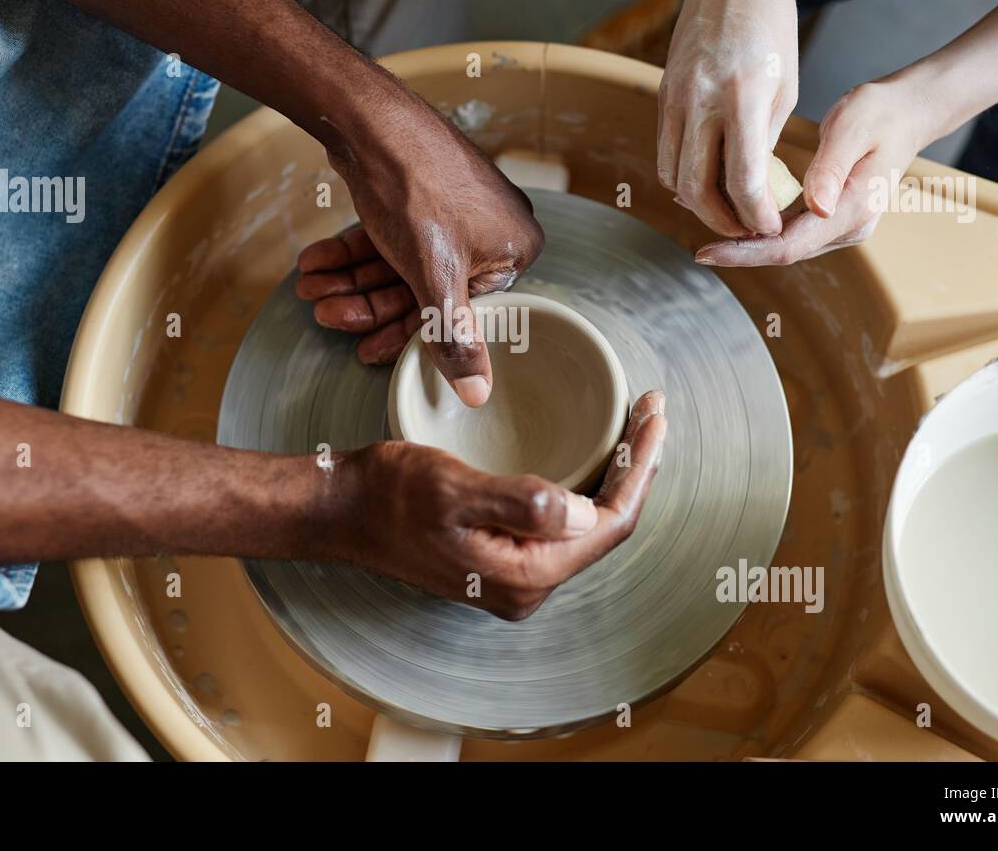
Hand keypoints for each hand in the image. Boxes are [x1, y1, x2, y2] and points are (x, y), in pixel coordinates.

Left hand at [296, 89, 542, 407]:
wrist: (374, 118)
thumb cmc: (417, 190)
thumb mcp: (435, 275)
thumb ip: (452, 335)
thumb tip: (479, 395)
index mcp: (514, 250)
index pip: (457, 311)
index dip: (404, 333)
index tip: (363, 349)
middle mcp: (491, 230)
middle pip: (424, 288)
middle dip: (366, 302)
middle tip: (325, 312)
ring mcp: (455, 211)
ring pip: (400, 263)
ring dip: (352, 280)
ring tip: (312, 288)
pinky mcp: (422, 196)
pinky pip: (390, 237)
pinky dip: (354, 252)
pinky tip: (318, 263)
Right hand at [322, 391, 666, 620]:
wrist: (342, 511)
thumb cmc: (388, 494)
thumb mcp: (451, 489)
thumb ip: (520, 504)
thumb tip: (583, 511)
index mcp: (525, 575)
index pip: (610, 523)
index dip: (641, 469)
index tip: (655, 416)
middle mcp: (528, 587)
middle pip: (607, 527)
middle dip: (637, 468)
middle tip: (653, 411)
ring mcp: (516, 577)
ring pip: (588, 527)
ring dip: (615, 477)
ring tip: (635, 427)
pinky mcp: (504, 560)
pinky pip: (563, 527)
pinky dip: (586, 488)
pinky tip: (592, 459)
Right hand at [658, 0, 797, 237]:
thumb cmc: (770, 28)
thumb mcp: (786, 87)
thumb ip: (764, 141)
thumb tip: (751, 191)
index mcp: (743, 96)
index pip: (743, 179)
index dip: (756, 214)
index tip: (770, 227)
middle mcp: (701, 100)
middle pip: (697, 188)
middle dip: (722, 221)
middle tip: (746, 231)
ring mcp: (674, 98)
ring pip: (672, 177)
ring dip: (698, 204)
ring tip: (726, 211)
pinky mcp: (661, 96)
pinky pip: (664, 153)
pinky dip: (682, 177)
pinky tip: (706, 179)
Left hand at [695, 75, 938, 265]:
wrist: (909, 112)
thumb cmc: (881, 112)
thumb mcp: (853, 126)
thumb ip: (831, 166)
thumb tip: (814, 206)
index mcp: (853, 210)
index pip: (789, 246)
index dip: (745, 253)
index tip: (707, 252)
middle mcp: (849, 228)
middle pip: (784, 252)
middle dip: (739, 250)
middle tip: (697, 244)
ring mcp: (842, 226)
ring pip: (786, 245)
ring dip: (748, 241)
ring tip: (707, 226)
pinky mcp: (833, 218)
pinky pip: (792, 230)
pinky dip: (762, 226)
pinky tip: (735, 214)